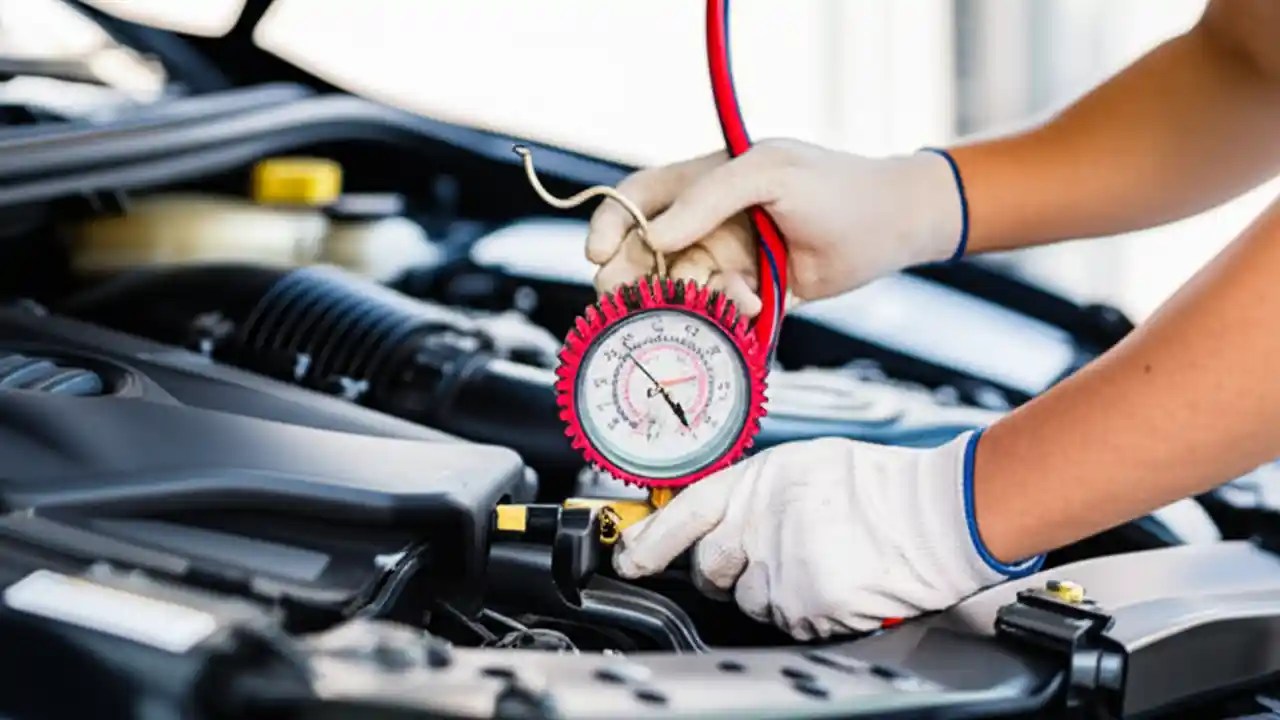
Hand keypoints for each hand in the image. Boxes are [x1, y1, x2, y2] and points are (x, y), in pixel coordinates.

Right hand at [586, 139, 963, 317]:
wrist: (893, 228)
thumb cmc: (834, 187)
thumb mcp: (768, 174)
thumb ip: (707, 199)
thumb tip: (654, 238)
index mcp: (703, 181)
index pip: (637, 199)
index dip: (611, 224)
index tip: (598, 254)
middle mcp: (707, 223)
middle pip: (645, 252)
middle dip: (631, 275)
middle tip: (627, 298)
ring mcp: (727, 260)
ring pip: (679, 288)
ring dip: (689, 298)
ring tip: (728, 295)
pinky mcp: (749, 295)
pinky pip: (715, 313)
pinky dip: (727, 313)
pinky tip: (757, 304)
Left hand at [612, 433, 1041, 639]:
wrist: (932, 517)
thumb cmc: (873, 487)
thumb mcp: (799, 466)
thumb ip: (750, 491)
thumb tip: (713, 518)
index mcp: (756, 482)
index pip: (683, 514)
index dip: (649, 540)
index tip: (631, 558)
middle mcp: (760, 524)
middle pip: (709, 566)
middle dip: (725, 569)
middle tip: (762, 557)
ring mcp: (781, 569)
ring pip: (748, 599)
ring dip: (771, 589)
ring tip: (815, 562)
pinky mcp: (805, 606)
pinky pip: (784, 620)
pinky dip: (802, 609)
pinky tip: (831, 582)